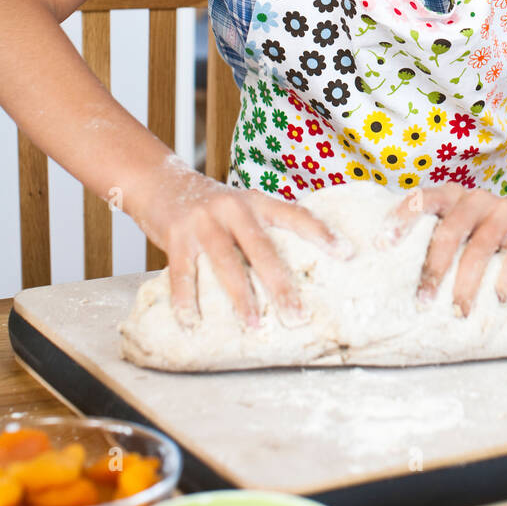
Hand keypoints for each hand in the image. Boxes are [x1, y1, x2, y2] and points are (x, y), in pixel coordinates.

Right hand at [127, 159, 353, 330]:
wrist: (160, 181)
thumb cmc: (210, 205)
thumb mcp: (241, 206)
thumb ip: (262, 230)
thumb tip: (295, 271)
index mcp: (255, 202)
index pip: (295, 215)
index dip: (321, 233)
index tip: (347, 253)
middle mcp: (233, 208)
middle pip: (262, 249)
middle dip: (281, 285)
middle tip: (298, 315)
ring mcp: (204, 222)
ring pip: (227, 264)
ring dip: (241, 298)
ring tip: (253, 324)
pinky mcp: (176, 237)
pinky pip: (183, 275)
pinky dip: (187, 302)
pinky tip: (192, 323)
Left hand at [383, 182, 506, 316]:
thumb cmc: (480, 230)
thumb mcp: (457, 223)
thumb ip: (433, 235)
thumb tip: (388, 274)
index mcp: (450, 195)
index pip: (422, 199)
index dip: (402, 218)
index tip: (383, 244)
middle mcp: (475, 199)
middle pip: (449, 231)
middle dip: (434, 268)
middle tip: (423, 301)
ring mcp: (503, 212)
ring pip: (480, 248)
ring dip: (467, 284)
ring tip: (459, 311)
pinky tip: (500, 297)